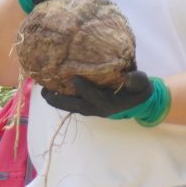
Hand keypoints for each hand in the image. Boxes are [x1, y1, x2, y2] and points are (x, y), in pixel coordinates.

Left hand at [43, 69, 168, 125]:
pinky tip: (52, 91)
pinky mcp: (89, 107)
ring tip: (44, 93)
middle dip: (61, 100)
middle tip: (45, 92)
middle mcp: (99, 109)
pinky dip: (62, 100)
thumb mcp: (141, 83)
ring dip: (58, 101)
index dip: (84, 88)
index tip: (73, 77)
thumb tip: (127, 76)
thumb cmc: (139, 90)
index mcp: (111, 103)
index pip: (94, 97)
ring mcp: (93, 109)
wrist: (140, 102)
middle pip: (76, 106)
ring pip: (72, 107)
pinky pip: (73, 105)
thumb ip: (136, 80)